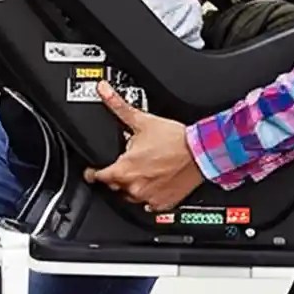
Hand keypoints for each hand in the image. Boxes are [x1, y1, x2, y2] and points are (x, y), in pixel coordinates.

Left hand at [83, 82, 205, 211]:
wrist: (201, 152)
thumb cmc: (175, 139)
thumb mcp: (142, 120)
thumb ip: (118, 106)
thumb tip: (103, 90)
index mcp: (124, 169)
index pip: (98, 177)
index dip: (93, 172)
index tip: (92, 171)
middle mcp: (134, 186)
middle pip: (114, 186)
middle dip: (116, 176)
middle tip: (126, 163)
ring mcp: (148, 198)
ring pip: (131, 196)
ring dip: (132, 185)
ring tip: (142, 170)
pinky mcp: (162, 203)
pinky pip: (148, 204)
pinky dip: (149, 195)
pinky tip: (154, 181)